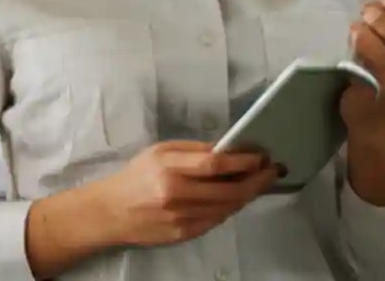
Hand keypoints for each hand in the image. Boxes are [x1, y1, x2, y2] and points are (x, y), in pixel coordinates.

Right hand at [89, 140, 279, 246]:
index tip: (261, 156)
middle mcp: (176, 195)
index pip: (215, 165)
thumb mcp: (159, 151)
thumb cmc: (136, 176)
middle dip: (257, 179)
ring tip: (259, 182)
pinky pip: (217, 220)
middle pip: (229, 189)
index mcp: (169, 168)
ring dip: (248, 194)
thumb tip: (228, 149)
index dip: (244, 161)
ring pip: (228, 207)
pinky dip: (231, 208)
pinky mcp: (185, 234)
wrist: (112, 211)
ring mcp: (182, 218)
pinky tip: (237, 197)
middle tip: (273, 171)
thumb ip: (193, 150)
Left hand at [340, 0, 384, 131]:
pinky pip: (362, 48)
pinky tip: (354, 57)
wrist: (375, 112)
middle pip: (382, 15)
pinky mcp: (382, 80)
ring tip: (357, 42)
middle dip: (366, 16)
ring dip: (356, 32)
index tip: (378, 11)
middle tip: (363, 26)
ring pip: (369, 30)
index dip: (384, 3)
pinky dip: (353, 47)